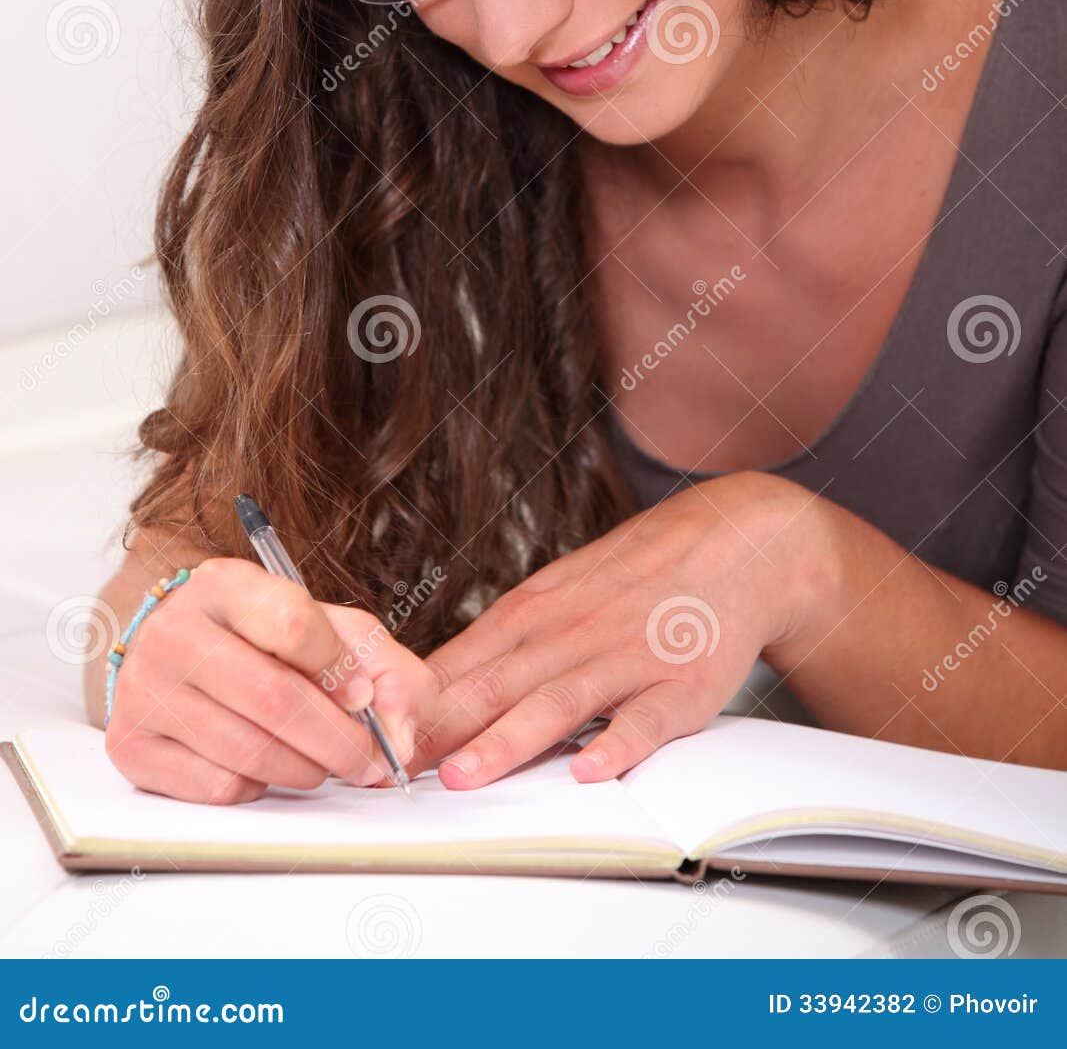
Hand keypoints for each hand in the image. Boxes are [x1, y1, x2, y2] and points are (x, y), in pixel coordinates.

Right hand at [105, 557, 436, 802]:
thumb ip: (383, 667)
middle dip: (339, 741)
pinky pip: (216, 787)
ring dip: (306, 770)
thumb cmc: (262, 639)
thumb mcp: (328, 628)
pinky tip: (265, 766)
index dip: (340, 670)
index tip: (362, 697)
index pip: (293, 624)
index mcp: (225, 585)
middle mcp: (174, 631)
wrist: (177, 650)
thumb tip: (400, 737)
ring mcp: (145, 689)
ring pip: (249, 751)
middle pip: (275, 698)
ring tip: (323, 763)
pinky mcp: (130, 745)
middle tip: (368, 760)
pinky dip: (258, 788)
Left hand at [413, 473, 830, 787]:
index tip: (367, 736)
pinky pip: (648, 719)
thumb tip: (432, 683)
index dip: (413, 702)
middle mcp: (575, 631)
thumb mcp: (561, 589)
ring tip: (464, 775)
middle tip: (391, 769)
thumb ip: (504, 639)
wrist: (736, 541)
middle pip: (498, 683)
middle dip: (441, 728)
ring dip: (509, 740)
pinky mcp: (683, 683)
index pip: (463, 660)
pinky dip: (619, 744)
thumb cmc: (638, 575)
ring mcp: (629, 657)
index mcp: (538, 610)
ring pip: (560, 701)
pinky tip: (593, 772)